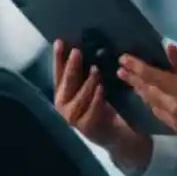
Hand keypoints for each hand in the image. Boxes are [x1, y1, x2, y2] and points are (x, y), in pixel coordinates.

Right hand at [52, 40, 150, 170]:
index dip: (58, 58)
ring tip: (96, 69)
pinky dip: (96, 98)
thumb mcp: (93, 86)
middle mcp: (63, 106)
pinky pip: (91, 110)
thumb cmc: (104, 106)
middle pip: (66, 83)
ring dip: (87, 83)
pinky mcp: (86, 128)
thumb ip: (86, 71)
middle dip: (71, 66)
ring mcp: (72, 119)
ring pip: (78, 98)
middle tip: (78, 51)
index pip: (58, 73)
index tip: (60, 42)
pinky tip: (102, 88)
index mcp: (62, 94)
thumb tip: (87, 46)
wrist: (118, 134)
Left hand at [119, 43, 176, 151]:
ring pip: (151, 104)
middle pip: (148, 91)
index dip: (136, 67)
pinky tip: (149, 97)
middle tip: (120, 69)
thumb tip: (168, 49)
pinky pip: (159, 114)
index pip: (153, 76)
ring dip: (141, 91)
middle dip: (133, 79)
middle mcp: (175, 108)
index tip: (123, 58)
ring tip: (131, 81)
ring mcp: (176, 122)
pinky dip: (152, 103)